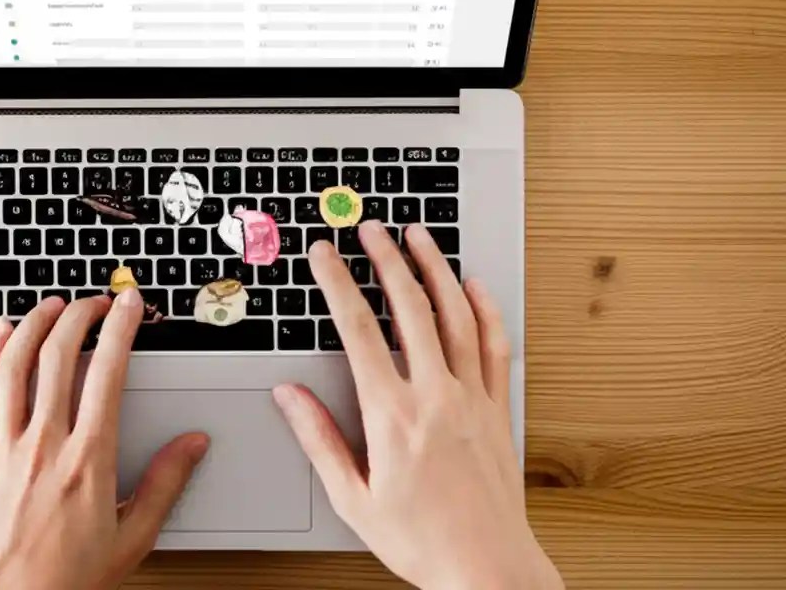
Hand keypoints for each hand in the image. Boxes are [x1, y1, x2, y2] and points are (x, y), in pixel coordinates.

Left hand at [0, 290, 209, 589]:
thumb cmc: (66, 581)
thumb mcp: (132, 538)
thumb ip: (165, 484)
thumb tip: (192, 444)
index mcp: (88, 460)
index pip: (107, 372)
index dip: (120, 328)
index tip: (129, 305)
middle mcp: (44, 445)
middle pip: (58, 356)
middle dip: (80, 314)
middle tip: (95, 299)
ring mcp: (4, 448)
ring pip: (14, 365)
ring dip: (33, 325)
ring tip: (51, 305)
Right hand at [274, 222, 561, 589]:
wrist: (487, 569)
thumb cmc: (420, 540)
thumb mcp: (351, 497)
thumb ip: (317, 439)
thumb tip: (288, 397)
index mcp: (391, 415)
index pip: (358, 329)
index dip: (337, 283)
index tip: (325, 255)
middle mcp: (435, 396)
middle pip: (408, 307)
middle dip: (385, 259)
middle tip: (369, 229)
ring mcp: (471, 398)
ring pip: (455, 314)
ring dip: (434, 268)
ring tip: (418, 237)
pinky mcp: (497, 408)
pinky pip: (494, 344)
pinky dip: (484, 308)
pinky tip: (473, 286)